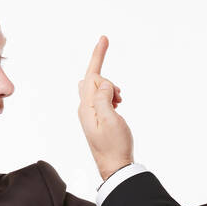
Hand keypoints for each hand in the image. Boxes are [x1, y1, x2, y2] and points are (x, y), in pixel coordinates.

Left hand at [77, 35, 133, 180]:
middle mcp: (85, 108)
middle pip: (93, 80)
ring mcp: (90, 114)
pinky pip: (101, 99)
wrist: (116, 167)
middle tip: (121, 99)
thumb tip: (103, 83)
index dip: (98, 56)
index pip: (91, 75)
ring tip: (120, 104)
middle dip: (108, 81)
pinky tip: (118, 107)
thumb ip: (104, 96)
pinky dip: (111, 97)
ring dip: (111, 90)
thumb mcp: (111, 119)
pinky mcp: (97, 119)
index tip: (104, 38)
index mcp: (87, 107)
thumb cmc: (115, 146)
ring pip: (98, 89)